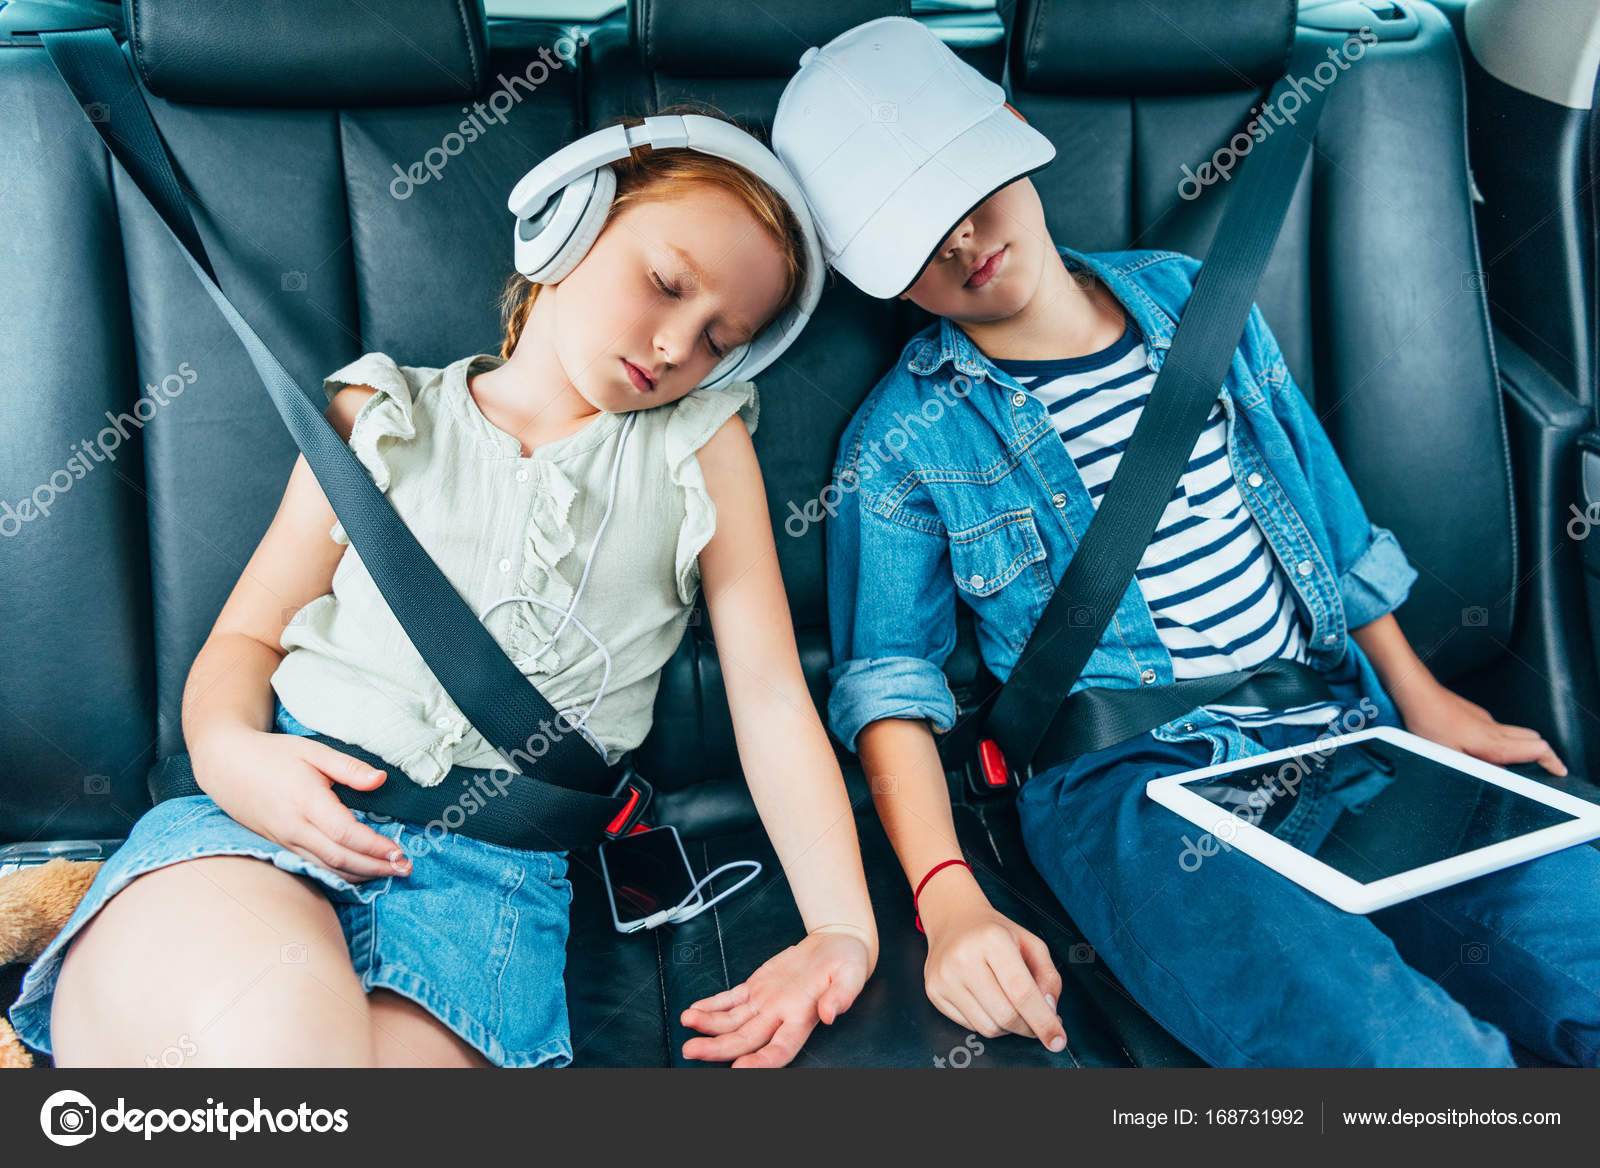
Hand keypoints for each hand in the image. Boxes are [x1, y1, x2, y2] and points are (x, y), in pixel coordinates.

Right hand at [189, 724, 413, 881]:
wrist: (225, 764)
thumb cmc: (271, 753)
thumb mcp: (312, 750)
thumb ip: (348, 767)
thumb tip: (380, 779)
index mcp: (305, 800)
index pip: (344, 834)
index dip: (373, 847)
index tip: (399, 851)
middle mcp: (294, 827)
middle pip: (339, 858)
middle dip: (375, 868)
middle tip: (405, 869)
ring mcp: (285, 840)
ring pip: (326, 867)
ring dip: (360, 875)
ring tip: (390, 874)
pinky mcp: (280, 845)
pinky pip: (313, 866)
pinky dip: (339, 873)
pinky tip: (359, 873)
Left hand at [679, 929, 870, 1066]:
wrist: (837, 945)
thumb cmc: (847, 963)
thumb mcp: (851, 974)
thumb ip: (842, 995)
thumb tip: (830, 1013)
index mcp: (802, 1016)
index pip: (779, 1049)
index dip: (760, 1063)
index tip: (739, 1069)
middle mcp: (780, 1015)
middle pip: (745, 1039)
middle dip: (717, 1048)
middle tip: (692, 1050)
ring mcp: (765, 1002)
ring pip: (732, 1021)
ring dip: (708, 1025)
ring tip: (687, 1022)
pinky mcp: (757, 986)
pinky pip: (731, 999)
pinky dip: (712, 1005)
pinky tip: (696, 1010)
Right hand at [917, 870, 1067, 1050]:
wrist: (954, 920)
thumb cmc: (995, 933)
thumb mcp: (1031, 943)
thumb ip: (1049, 977)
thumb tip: (1050, 1012)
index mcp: (992, 939)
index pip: (1021, 992)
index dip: (1043, 1021)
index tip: (1058, 1040)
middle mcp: (963, 958)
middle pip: (1005, 1015)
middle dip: (1029, 1027)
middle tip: (1038, 1022)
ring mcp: (944, 977)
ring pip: (988, 1027)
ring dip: (1008, 1027)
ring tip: (1011, 1006)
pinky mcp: (933, 992)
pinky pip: (970, 1026)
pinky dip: (988, 1022)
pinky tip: (989, 1002)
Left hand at [1396, 679, 1566, 775]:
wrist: (1416, 693)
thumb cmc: (1428, 722)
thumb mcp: (1450, 755)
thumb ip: (1478, 768)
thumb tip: (1501, 777)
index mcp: (1493, 742)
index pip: (1537, 749)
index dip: (1551, 762)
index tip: (1559, 772)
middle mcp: (1493, 728)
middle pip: (1532, 739)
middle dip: (1540, 754)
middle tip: (1541, 770)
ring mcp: (1484, 719)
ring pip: (1514, 733)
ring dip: (1519, 748)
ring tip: (1509, 765)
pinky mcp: (1473, 715)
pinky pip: (1496, 729)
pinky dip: (1499, 741)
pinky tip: (1480, 750)